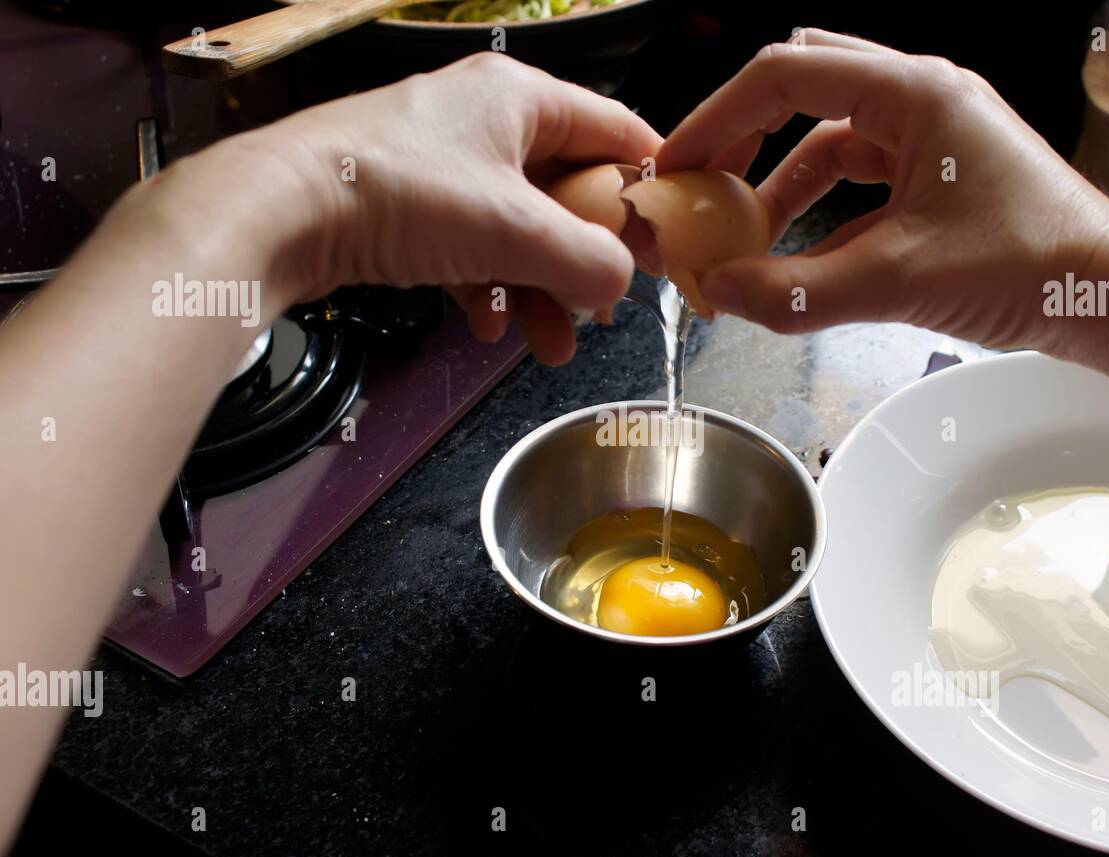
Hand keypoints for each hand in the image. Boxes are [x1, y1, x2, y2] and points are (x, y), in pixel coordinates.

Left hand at [155, 53, 660, 364]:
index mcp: (518, 99)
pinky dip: (486, 289)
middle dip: (586, 263)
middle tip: (604, 310)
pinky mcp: (407, 206)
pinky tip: (484, 326)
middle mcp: (481, 122)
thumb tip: (622, 284)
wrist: (279, 215)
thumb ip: (591, 260)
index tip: (667, 239)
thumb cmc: (393, 194)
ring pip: (517, 232)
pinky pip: (470, 250)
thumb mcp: (516, 233)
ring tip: (549, 344)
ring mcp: (441, 164)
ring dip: (540, 291)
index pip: (613, 130)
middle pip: (565, 193)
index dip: (647, 186)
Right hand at [657, 30, 1108, 355]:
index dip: (717, 119)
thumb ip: (797, 291)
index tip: (677, 165)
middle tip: (701, 184)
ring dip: (779, 179)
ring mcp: (934, 137)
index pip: (784, 75)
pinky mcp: (941, 177)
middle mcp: (922, 100)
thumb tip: (722, 293)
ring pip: (830, 137)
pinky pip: (860, 181)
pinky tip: (797, 256)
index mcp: (915, 92)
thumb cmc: (1035, 268)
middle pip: (803, 90)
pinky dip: (819, 212)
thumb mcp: (898, 281)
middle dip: (744, 136)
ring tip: (741, 230)